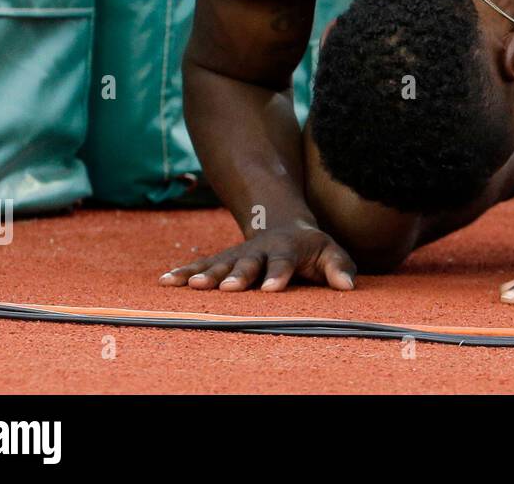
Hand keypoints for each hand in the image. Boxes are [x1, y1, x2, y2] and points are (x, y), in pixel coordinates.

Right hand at [158, 221, 356, 291]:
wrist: (283, 224)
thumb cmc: (311, 248)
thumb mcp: (330, 252)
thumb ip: (339, 267)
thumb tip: (347, 286)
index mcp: (287, 248)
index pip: (283, 262)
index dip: (278, 275)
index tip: (272, 289)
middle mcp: (258, 251)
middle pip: (247, 263)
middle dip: (238, 275)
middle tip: (229, 288)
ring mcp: (237, 254)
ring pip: (220, 264)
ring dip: (206, 274)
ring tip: (192, 286)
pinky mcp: (220, 260)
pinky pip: (200, 265)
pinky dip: (183, 273)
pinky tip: (165, 282)